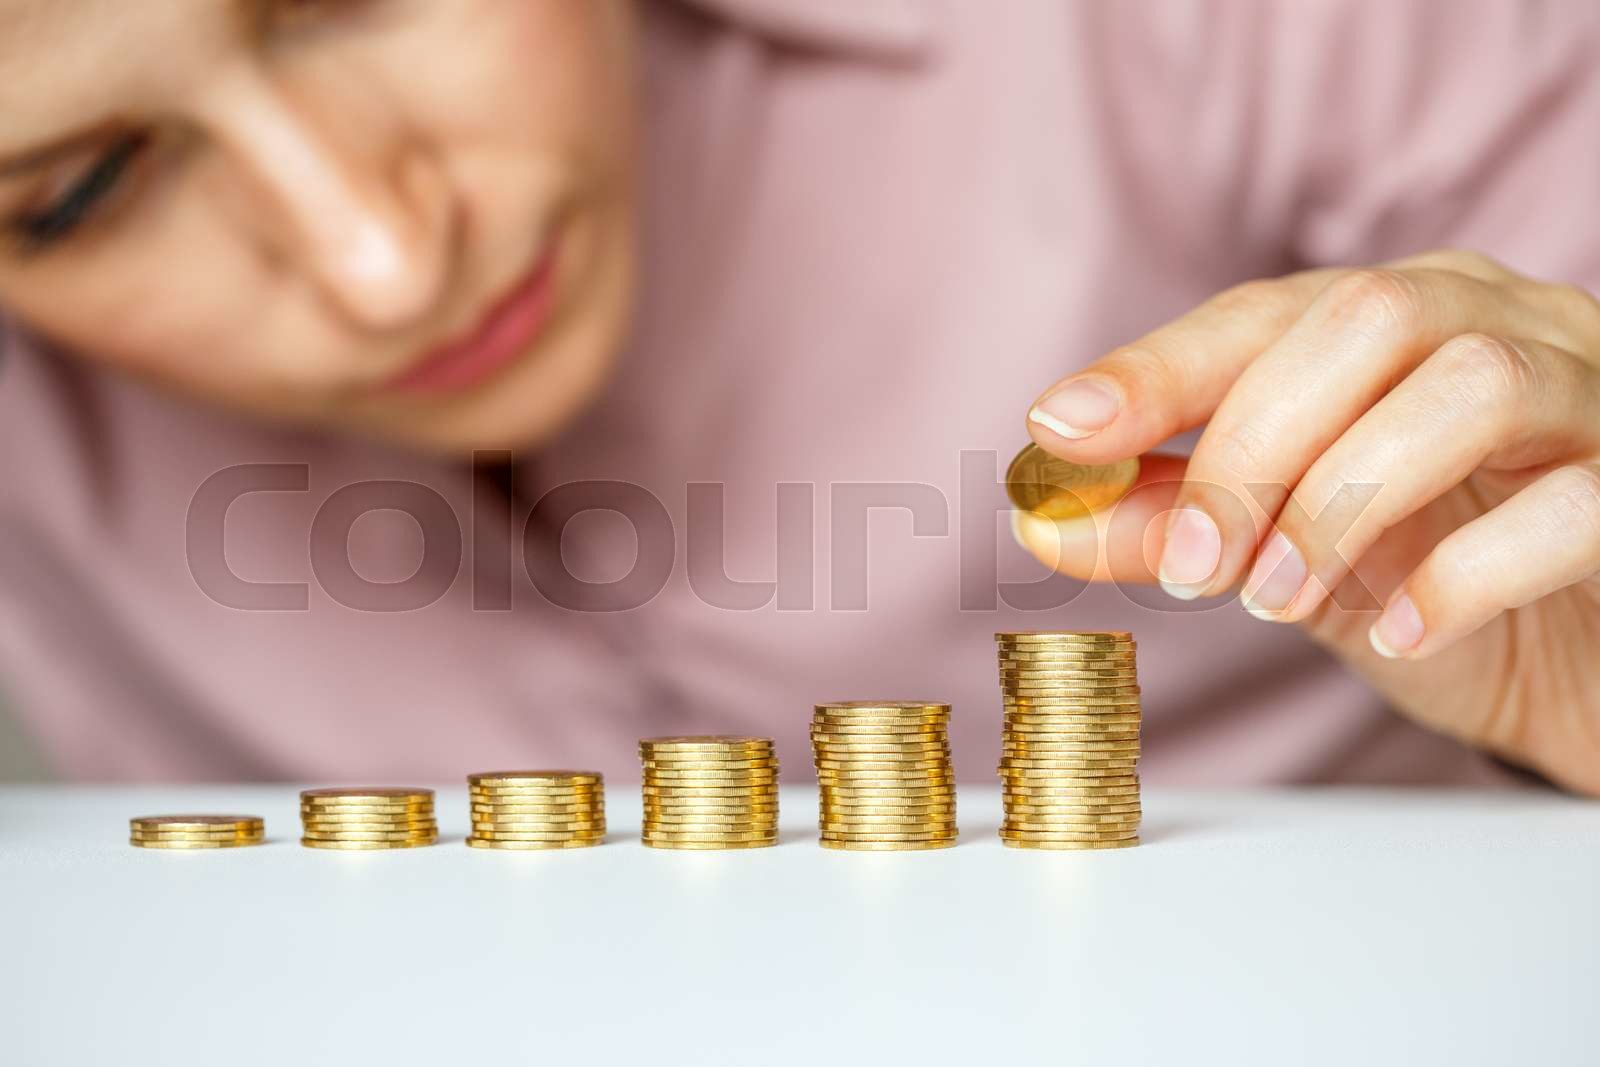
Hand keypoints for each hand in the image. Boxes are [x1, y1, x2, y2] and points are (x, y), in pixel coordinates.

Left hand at [1013, 250, 1599, 793]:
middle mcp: (1499, 324)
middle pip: (1365, 321)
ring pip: (1470, 383)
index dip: (1158, 368)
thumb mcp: (1282, 553)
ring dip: (1343, 499)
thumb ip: (1176, 527)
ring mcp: (1588, 396)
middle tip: (1195, 566)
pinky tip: (1400, 633)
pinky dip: (1464, 572)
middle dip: (1251, 446)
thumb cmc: (1427, 579)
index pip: (1264, 315)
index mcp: (1397, 322)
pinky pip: (1573, 504)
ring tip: (1280, 598)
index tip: (1061, 430)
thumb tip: (1043, 522)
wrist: (1578, 665)